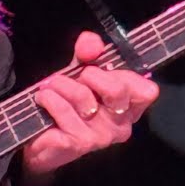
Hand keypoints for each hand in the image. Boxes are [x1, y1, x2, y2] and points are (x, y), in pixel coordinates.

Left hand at [19, 31, 159, 185]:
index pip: (146, 90)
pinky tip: (43, 100)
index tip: (98, 70)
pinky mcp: (78, 143)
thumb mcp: (79, 73)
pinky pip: (63, 109)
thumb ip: (88, 54)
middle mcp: (121, 125)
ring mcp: (101, 137)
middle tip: (72, 77)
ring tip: (49, 88)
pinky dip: (49, 98)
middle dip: (89, 75)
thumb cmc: (66, 105)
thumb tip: (92, 42)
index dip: (122, 74)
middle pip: (117, 90)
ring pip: (84, 97)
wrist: (38, 140)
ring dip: (60, 85)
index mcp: (129, 108)